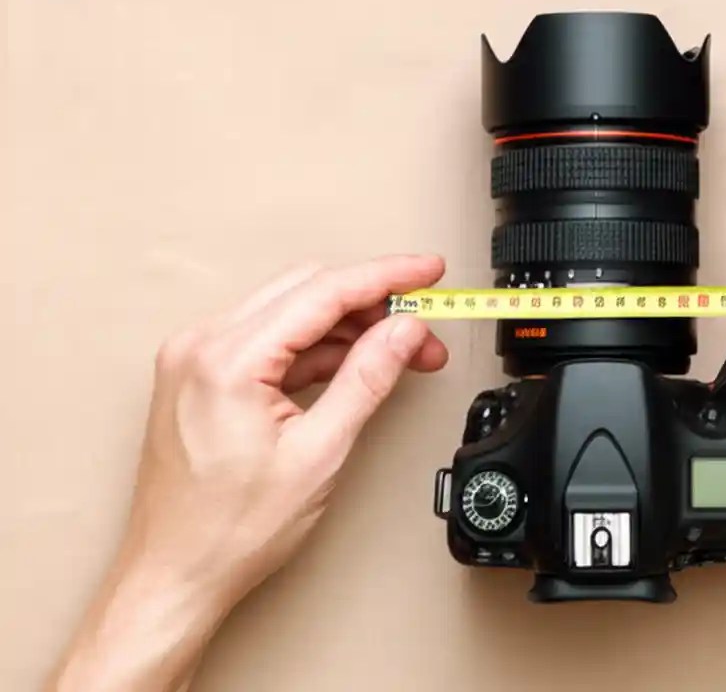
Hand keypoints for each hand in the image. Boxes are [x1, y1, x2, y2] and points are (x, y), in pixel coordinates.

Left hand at [48, 255, 447, 691]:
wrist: (175, 574)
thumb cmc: (230, 530)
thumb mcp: (319, 452)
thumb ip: (367, 379)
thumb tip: (403, 330)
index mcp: (226, 359)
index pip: (323, 292)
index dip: (386, 277)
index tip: (428, 272)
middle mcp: (201, 346)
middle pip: (306, 291)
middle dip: (373, 302)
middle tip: (424, 325)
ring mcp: (195, 359)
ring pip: (290, 313)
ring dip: (348, 326)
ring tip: (402, 352)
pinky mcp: (200, 377)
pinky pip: (269, 341)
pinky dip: (316, 347)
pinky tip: (356, 364)